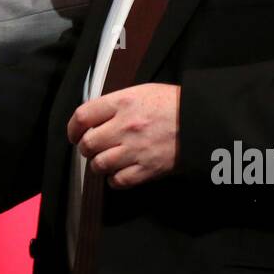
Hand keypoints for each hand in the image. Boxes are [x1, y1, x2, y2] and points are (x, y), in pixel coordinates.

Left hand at [66, 83, 180, 188]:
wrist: (201, 121)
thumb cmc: (172, 104)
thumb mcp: (141, 92)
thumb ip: (115, 103)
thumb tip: (93, 118)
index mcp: (122, 102)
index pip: (82, 116)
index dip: (73, 128)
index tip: (74, 134)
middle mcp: (125, 126)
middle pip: (88, 143)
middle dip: (86, 148)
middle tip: (93, 147)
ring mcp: (136, 149)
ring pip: (99, 164)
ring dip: (99, 164)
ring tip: (106, 160)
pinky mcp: (147, 168)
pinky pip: (118, 181)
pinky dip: (114, 180)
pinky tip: (119, 173)